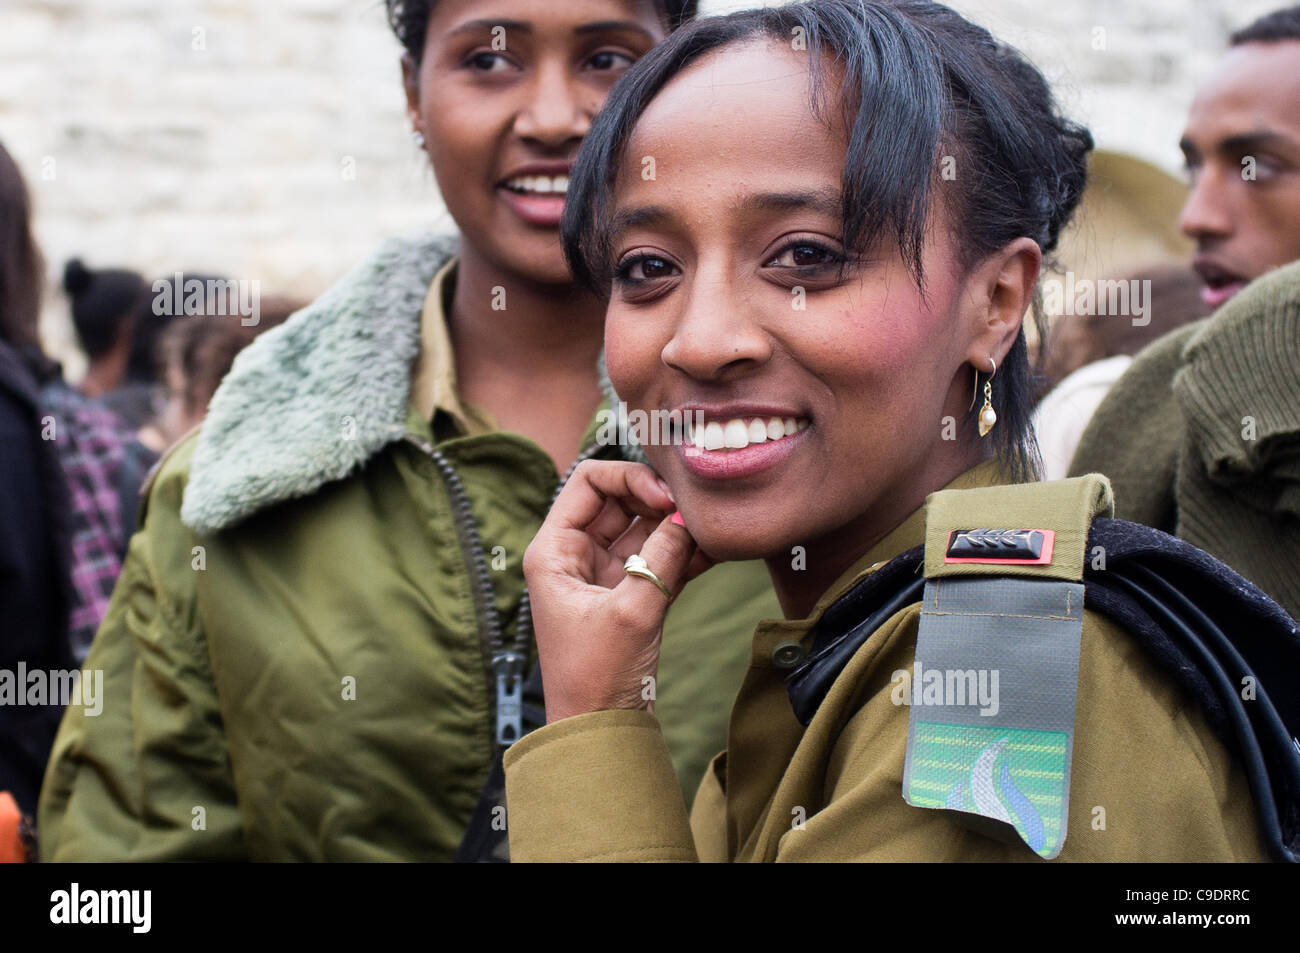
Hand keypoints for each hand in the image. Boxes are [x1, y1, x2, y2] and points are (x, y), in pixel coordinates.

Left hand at [522, 460, 714, 722]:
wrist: (600, 732)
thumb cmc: (596, 676)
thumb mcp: (632, 611)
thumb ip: (663, 558)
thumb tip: (689, 516)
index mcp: (554, 550)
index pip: (587, 482)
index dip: (628, 478)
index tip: (665, 497)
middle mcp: (577, 554)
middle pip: (620, 499)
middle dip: (659, 497)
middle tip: (694, 508)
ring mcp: (607, 574)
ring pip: (645, 528)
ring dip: (677, 525)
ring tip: (711, 525)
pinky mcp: (634, 595)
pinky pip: (661, 558)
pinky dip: (686, 551)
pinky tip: (716, 547)